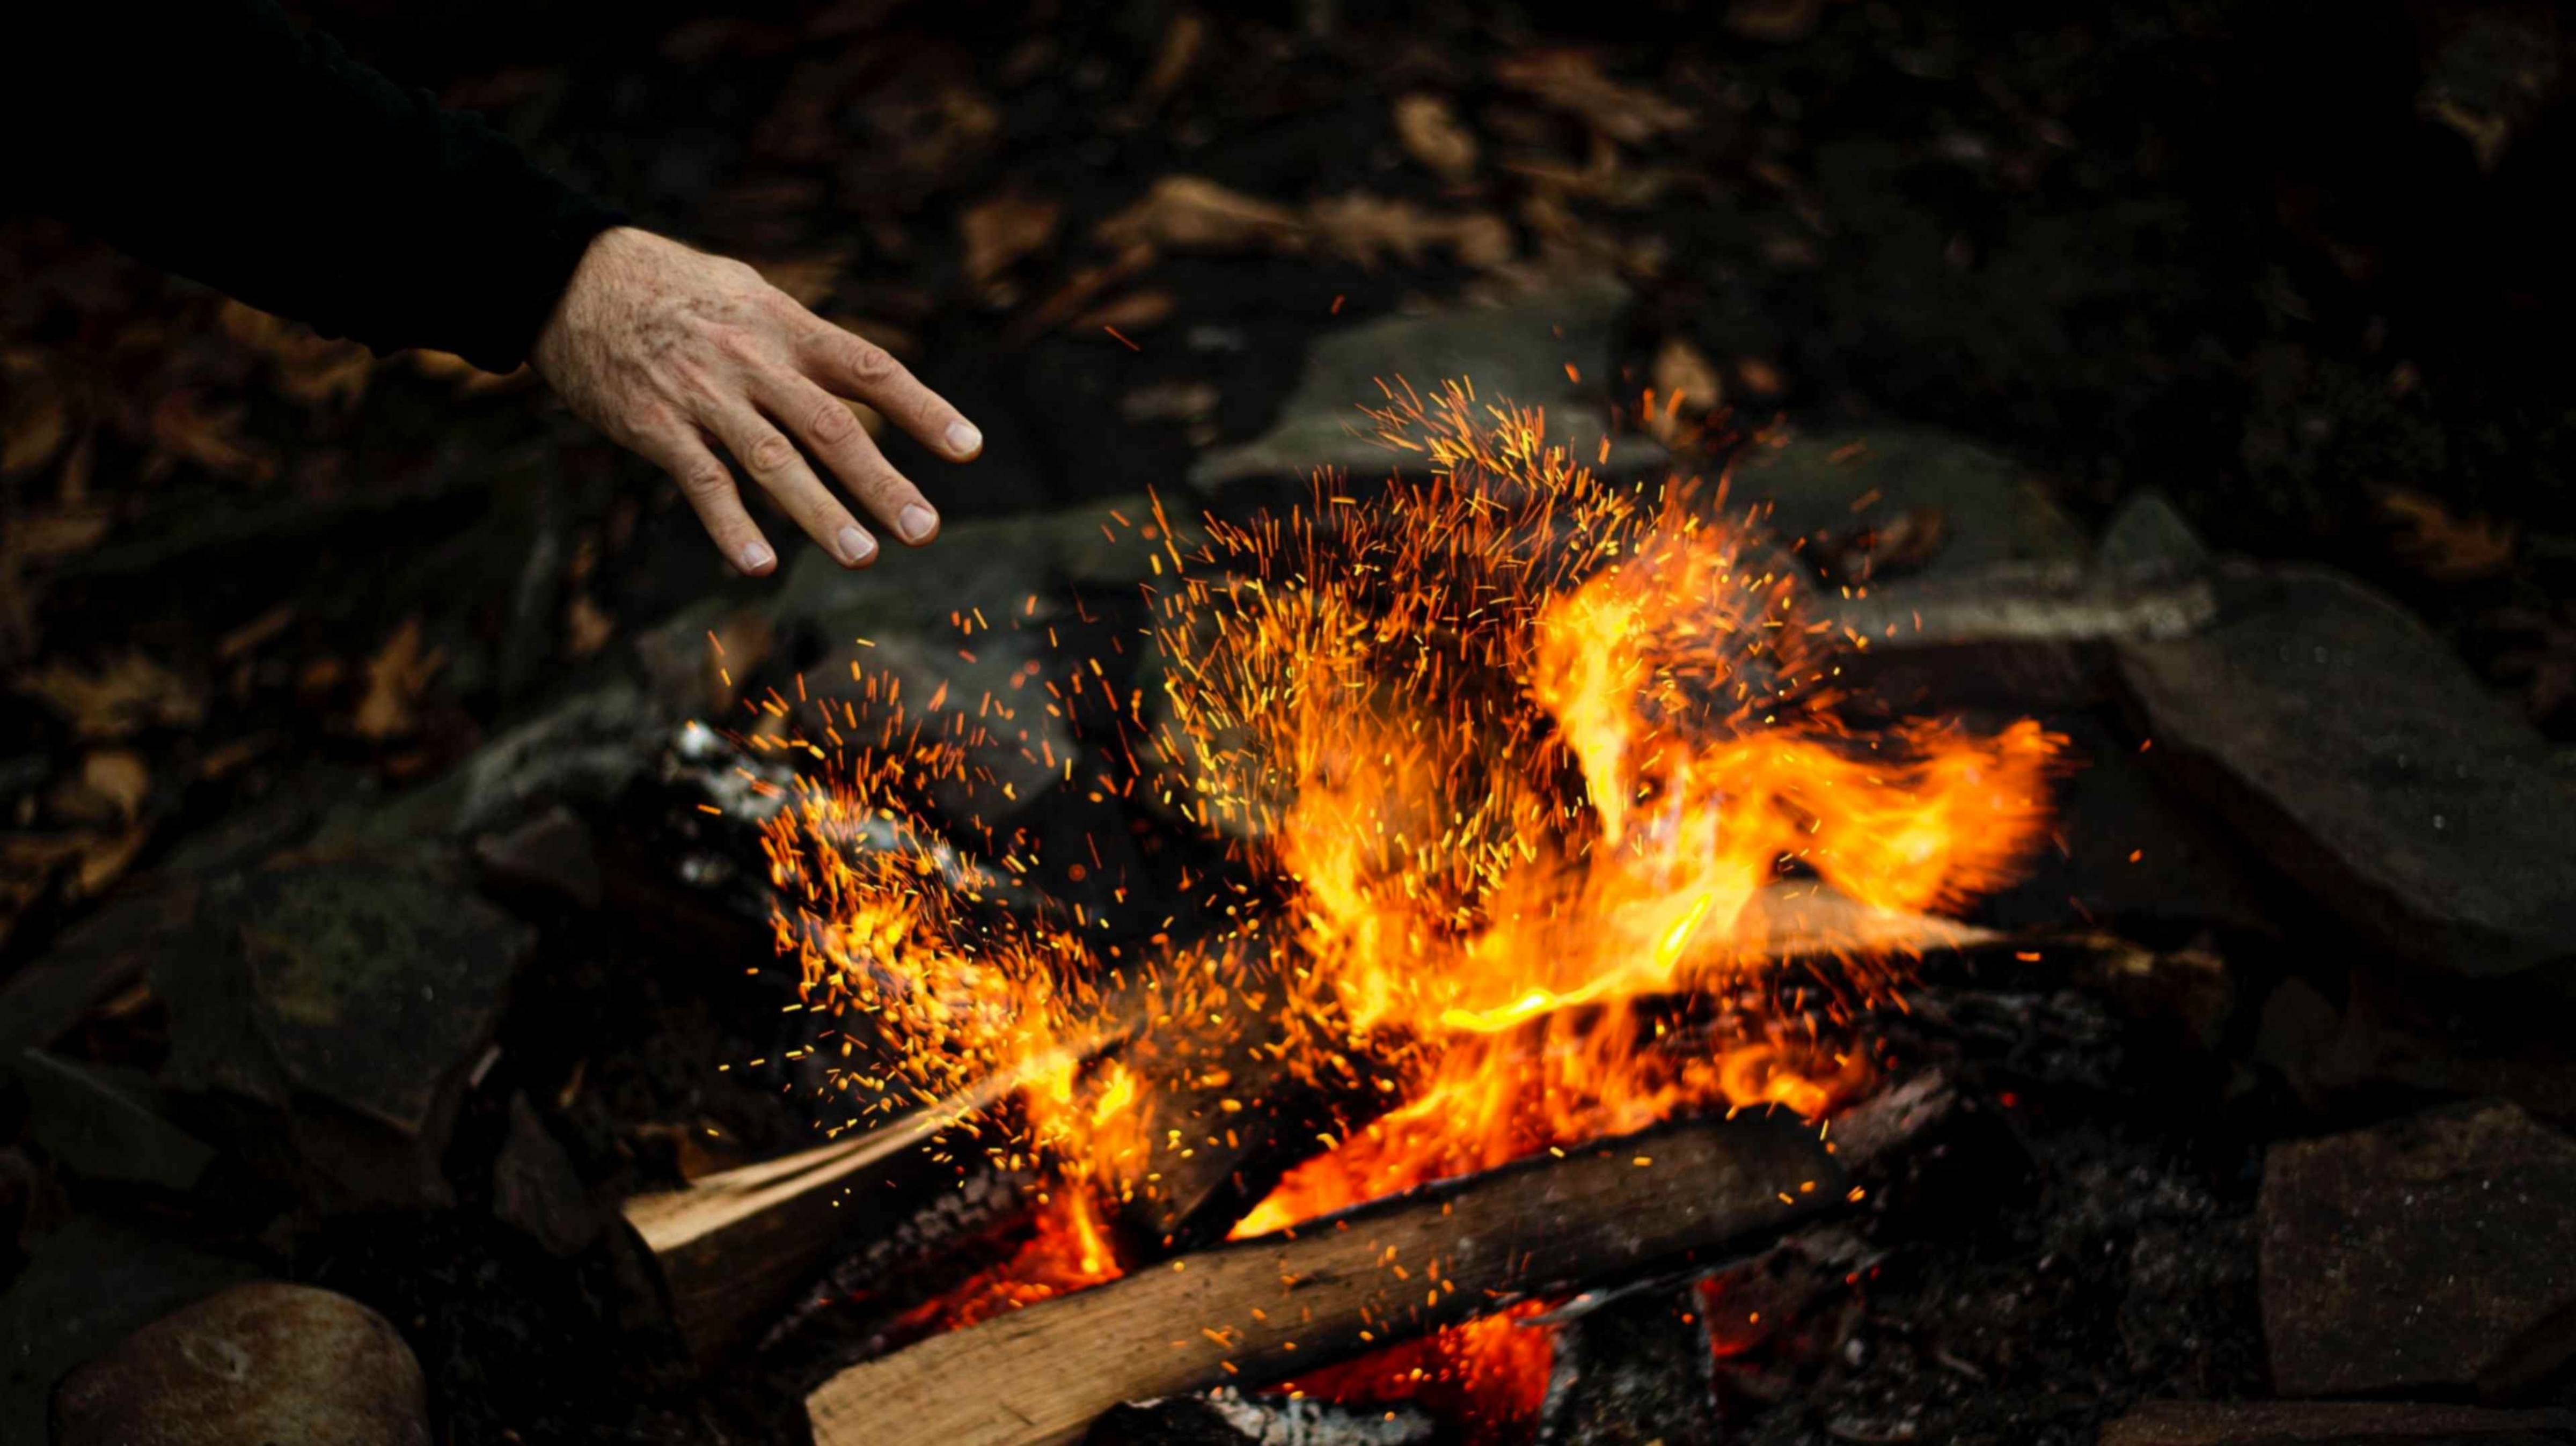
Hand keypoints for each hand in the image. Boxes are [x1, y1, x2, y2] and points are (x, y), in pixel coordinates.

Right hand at [532, 227, 981, 575]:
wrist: (570, 273)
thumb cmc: (674, 289)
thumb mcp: (747, 293)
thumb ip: (801, 341)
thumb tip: (859, 382)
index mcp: (785, 326)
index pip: (869, 368)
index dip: (922, 407)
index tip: (968, 447)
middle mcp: (753, 360)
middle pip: (831, 425)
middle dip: (881, 482)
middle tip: (925, 530)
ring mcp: (703, 395)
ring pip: (772, 460)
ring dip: (820, 514)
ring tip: (863, 558)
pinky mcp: (654, 425)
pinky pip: (701, 480)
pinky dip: (730, 526)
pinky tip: (757, 566)